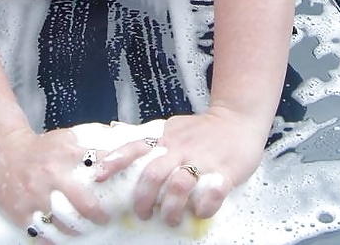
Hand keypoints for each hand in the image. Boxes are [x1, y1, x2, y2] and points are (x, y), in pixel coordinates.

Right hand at [0, 126, 110, 239]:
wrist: (4, 153)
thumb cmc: (40, 148)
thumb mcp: (64, 139)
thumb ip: (87, 146)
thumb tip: (115, 148)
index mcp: (64, 155)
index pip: (96, 164)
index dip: (113, 173)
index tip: (122, 185)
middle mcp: (51, 176)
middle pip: (82, 202)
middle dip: (98, 214)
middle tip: (105, 218)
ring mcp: (35, 196)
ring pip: (63, 222)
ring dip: (77, 229)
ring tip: (83, 229)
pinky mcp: (20, 212)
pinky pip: (41, 233)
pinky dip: (53, 239)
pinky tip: (61, 238)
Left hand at [95, 109, 268, 226]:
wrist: (240, 120)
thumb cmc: (205, 130)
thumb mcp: (175, 127)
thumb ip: (153, 137)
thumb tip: (118, 138)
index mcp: (167, 137)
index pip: (136, 146)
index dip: (116, 160)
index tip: (99, 175)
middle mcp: (181, 147)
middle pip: (154, 173)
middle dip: (144, 198)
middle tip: (143, 213)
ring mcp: (203, 159)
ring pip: (179, 185)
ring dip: (171, 208)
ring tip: (171, 219)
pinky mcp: (225, 172)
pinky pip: (211, 193)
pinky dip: (203, 207)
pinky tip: (200, 212)